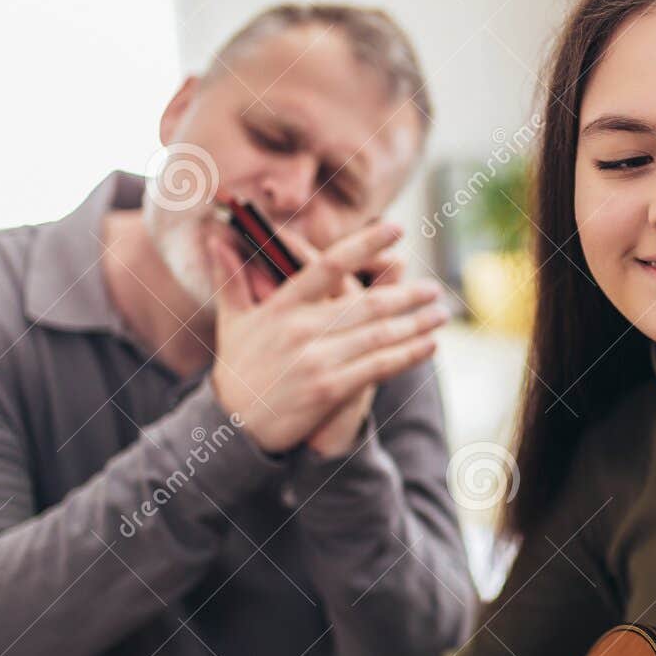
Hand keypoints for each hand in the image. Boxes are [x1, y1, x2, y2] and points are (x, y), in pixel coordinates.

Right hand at [206, 222, 446, 454]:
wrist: (232, 426)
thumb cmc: (238, 368)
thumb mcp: (232, 321)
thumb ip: (230, 278)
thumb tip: (216, 237)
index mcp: (281, 307)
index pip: (328, 266)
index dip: (364, 244)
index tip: (395, 228)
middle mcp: (300, 329)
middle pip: (366, 304)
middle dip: (406, 295)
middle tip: (434, 287)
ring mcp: (316, 360)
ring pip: (378, 335)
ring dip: (415, 323)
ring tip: (440, 313)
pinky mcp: (329, 389)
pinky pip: (378, 366)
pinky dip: (408, 354)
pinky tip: (430, 345)